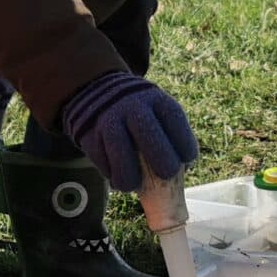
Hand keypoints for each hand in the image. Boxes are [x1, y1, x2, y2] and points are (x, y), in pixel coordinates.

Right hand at [59, 71, 197, 191]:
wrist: (95, 90)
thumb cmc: (137, 111)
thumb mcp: (155, 109)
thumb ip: (168, 134)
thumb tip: (180, 170)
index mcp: (155, 98)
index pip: (174, 117)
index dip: (185, 142)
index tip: (188, 161)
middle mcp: (132, 105)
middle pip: (149, 134)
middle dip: (162, 160)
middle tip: (166, 175)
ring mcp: (109, 117)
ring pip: (120, 149)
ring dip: (129, 175)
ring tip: (133, 186)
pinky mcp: (89, 131)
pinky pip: (101, 158)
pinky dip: (110, 173)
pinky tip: (116, 178)